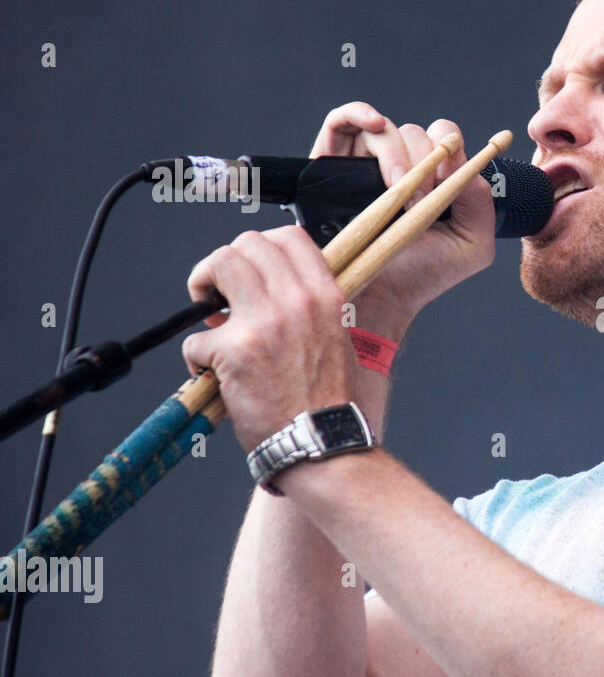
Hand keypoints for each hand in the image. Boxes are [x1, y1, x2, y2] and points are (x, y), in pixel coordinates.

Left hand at [182, 225, 359, 452]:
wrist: (319, 440)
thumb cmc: (326, 398)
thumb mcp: (335, 335)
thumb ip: (309, 303)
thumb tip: (274, 285)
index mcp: (325, 295)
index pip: (289, 236)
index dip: (260, 247)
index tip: (251, 269)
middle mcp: (297, 301)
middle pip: (246, 244)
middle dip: (224, 265)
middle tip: (220, 293)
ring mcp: (265, 323)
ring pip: (219, 265)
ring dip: (203, 286)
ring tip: (210, 317)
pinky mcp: (234, 351)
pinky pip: (195, 338)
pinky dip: (197, 358)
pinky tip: (213, 373)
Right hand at [309, 102, 497, 323]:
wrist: (378, 296)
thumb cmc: (424, 273)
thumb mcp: (473, 244)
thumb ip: (482, 202)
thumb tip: (467, 164)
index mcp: (436, 179)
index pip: (447, 139)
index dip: (451, 149)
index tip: (447, 176)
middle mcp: (403, 166)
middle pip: (417, 132)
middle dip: (424, 162)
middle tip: (419, 199)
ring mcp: (368, 162)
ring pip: (385, 129)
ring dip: (396, 154)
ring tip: (396, 189)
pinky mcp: (332, 163)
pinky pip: (341, 120)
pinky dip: (357, 113)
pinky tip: (373, 125)